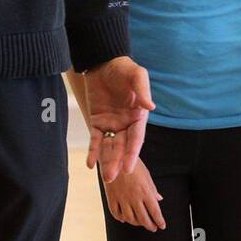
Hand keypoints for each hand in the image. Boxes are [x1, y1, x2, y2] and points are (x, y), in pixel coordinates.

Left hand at [84, 57, 155, 182]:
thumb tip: (150, 106)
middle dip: (118, 162)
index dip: (132, 153)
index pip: (136, 138)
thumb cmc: (124, 68)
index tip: (128, 168)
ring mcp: (112, 124)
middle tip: (113, 177)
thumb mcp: (137, 75)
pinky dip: (93, 152)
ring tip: (106, 177)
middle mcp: (126, 123)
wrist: (104, 62)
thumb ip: (143, 91)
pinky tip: (90, 164)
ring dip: (107, 161)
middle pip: (122, 146)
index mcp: (139, 115)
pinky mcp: (97, 121)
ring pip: (109, 146)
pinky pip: (95, 140)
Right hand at [102, 158, 164, 231]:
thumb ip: (153, 189)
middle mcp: (134, 198)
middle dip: (149, 225)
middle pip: (143, 218)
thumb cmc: (134, 165)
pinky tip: (124, 219)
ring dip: (136, 223)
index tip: (162, 226)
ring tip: (140, 223)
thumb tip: (159, 199)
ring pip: (130, 218)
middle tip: (153, 228)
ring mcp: (122, 199)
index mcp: (145, 192)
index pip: (155, 211)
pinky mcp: (111, 198)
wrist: (116, 157)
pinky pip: (116, 213)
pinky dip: (121, 218)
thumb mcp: (147, 175)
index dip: (159, 220)